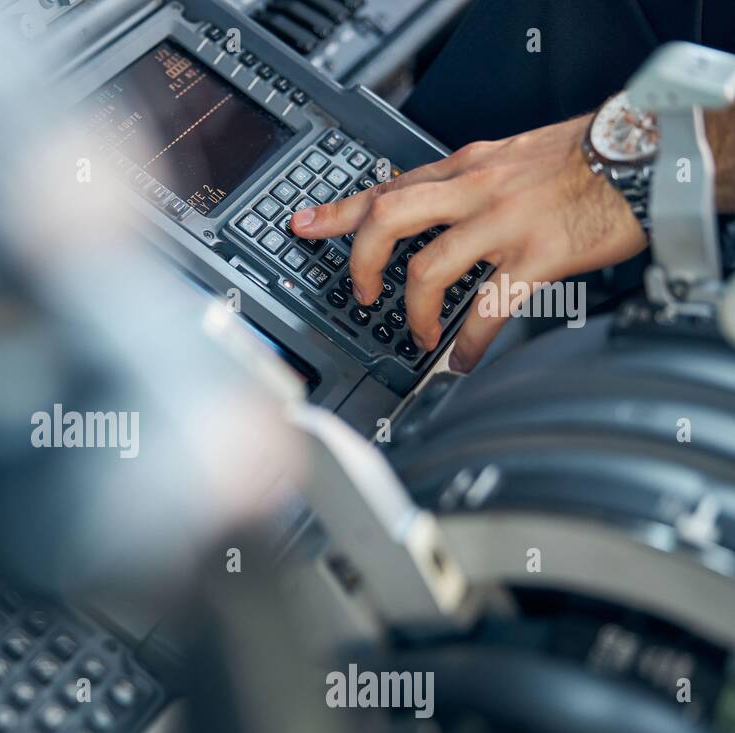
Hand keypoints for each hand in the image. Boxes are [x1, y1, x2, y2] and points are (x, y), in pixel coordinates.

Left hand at [289, 115, 647, 370]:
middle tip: (361, 294)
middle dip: (361, 262)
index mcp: (464, 168)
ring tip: (421, 336)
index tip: (303, 225)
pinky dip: (469, 343)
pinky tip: (463, 360)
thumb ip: (465, 183)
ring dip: (416, 314)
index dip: (337, 210)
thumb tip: (430, 206)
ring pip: (429, 269)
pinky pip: (489, 309)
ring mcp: (503, 224)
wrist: (647, 153)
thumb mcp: (508, 156)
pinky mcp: (537, 256)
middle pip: (388, 219)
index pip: (386, 187)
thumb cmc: (580, 158)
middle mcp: (474, 191)